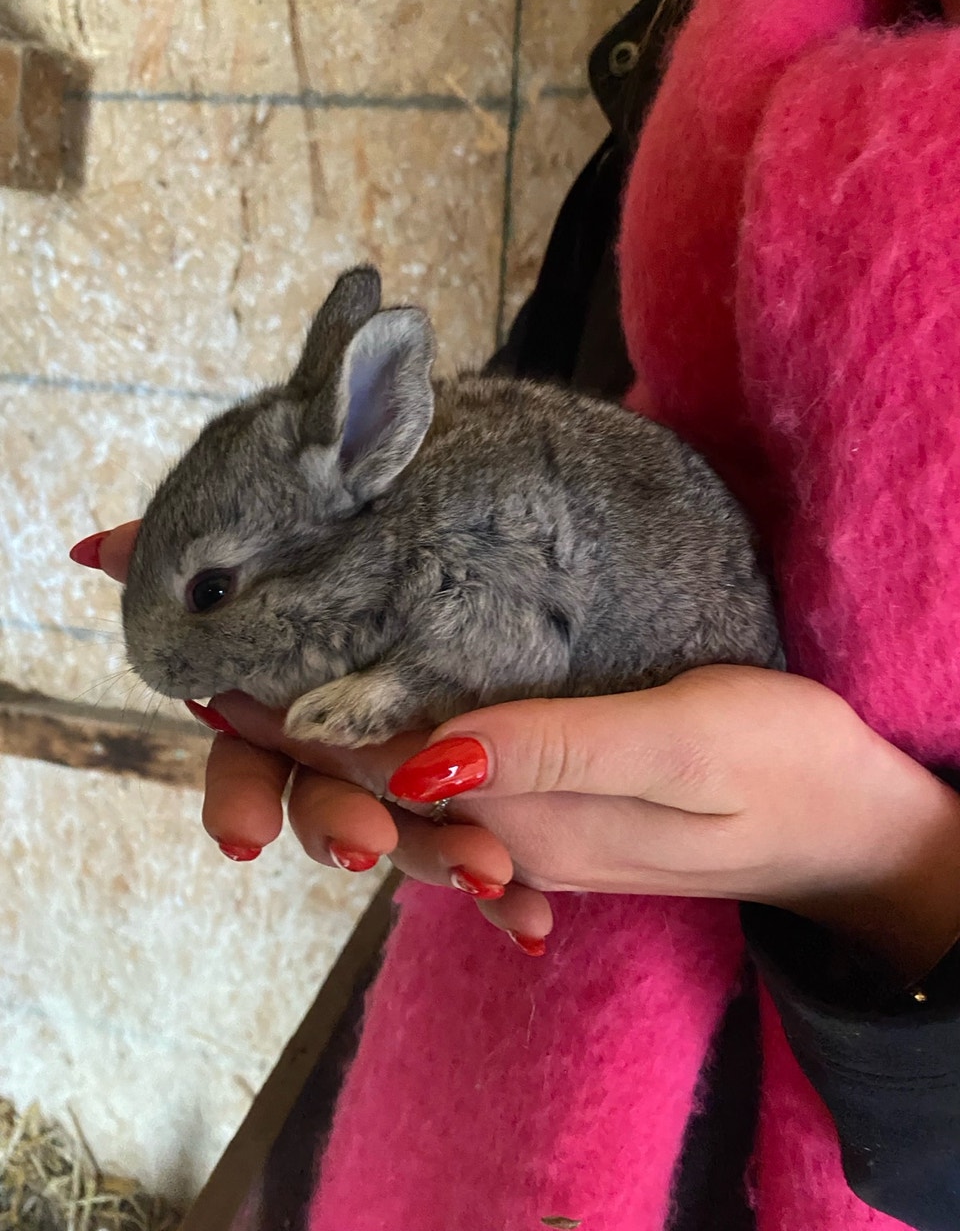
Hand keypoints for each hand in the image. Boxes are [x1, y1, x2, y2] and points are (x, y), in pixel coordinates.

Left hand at [75, 525, 959, 973]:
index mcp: (519, 812)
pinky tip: (364, 741)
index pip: (370, 767)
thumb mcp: (682, 747)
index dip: (283, 714)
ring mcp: (524, 820)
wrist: (849, 824)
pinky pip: (449, 788)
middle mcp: (502, 824)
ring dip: (327, 749)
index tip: (210, 655)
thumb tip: (416, 757)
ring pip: (395, 786)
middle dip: (281, 738)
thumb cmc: (780, 769)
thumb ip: (551, 752)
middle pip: (363, 785)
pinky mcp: (549, 803)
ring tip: (260, 692)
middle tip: (214, 665)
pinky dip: (393, 760)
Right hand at [77, 523, 516, 909]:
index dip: (244, 795)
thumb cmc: (441, 537)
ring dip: (438, 861)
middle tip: (365, 845)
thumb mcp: (356, 534)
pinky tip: (533, 922)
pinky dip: (511, 897)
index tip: (245, 838)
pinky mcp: (501, 797)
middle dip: (338, 832)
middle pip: (328, 803)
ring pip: (414, 838)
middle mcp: (365, 733)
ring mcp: (432, 772)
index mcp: (318, 682)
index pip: (255, 749)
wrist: (558, 556)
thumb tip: (99, 548)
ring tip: (488, 869)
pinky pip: (499, 859)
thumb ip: (235, 561)